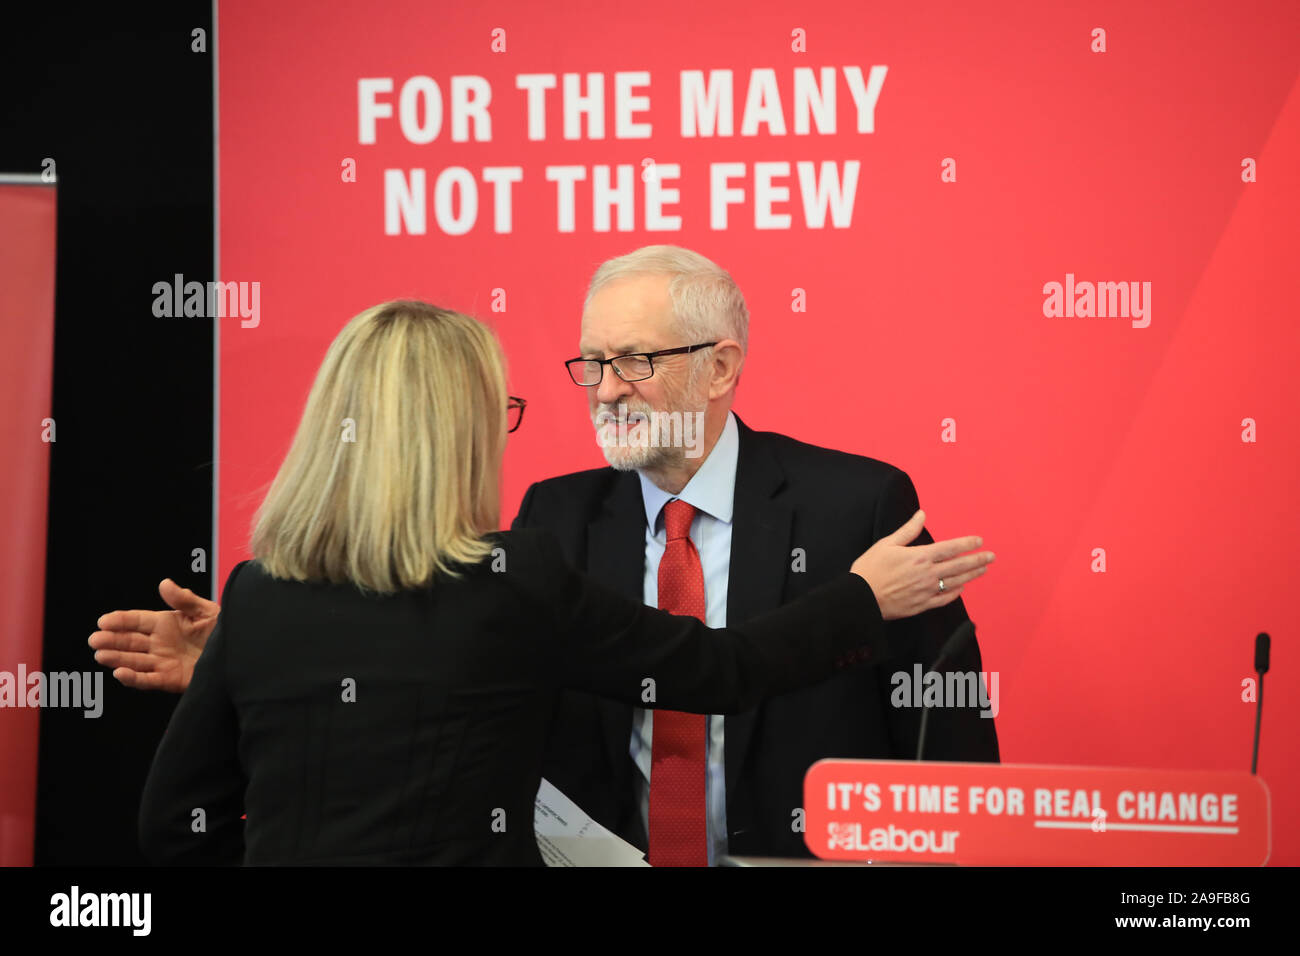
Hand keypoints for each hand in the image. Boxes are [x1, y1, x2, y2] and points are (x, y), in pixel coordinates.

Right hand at [87, 579, 219, 692]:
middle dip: (112, 640)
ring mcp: (164, 662)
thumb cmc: (226, 630)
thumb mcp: (208, 611)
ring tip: (101, 654)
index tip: (103, 621)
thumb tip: (164, 583)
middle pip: (131, 641)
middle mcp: (161, 643)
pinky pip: (148, 679)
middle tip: (95, 639)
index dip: (120, 620)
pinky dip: (133, 678)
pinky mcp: (171, 679)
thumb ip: (185, 600)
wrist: (242, 655)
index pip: (137, 621)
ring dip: (117, 658)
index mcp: (167, 623)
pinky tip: (119, 673)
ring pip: (134, 660)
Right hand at [851, 510, 993, 620]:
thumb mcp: (886, 544)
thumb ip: (908, 530)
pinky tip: (961, 588)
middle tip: (991, 556)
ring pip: (956, 581)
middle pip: (959, 566)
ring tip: (982, 570)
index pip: (951, 548)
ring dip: (972, 575)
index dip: (967, 544)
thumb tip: (922, 514)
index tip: (979, 541)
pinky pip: (945, 598)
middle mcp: (927, 574)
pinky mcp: (922, 605)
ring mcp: (927, 591)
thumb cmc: (870, 570)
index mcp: (920, 557)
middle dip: (978, 560)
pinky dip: (956, 593)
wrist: (861, 599)